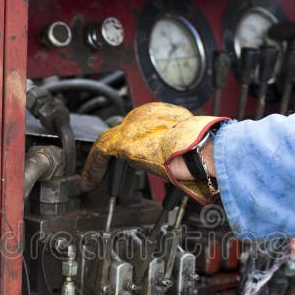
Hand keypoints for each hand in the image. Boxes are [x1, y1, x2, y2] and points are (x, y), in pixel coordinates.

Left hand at [80, 102, 226, 202]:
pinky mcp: (121, 142)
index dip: (136, 145)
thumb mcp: (192, 147)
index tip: (136, 160)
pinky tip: (90, 181)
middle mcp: (145, 115)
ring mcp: (132, 127)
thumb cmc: (204, 153)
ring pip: (109, 143)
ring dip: (103, 161)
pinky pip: (100, 154)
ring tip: (98, 176)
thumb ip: (181, 151)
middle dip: (118, 152)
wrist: (201, 150)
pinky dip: (94, 168)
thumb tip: (185, 166)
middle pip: (124, 134)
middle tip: (116, 169)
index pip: (142, 128)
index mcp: (164, 113)